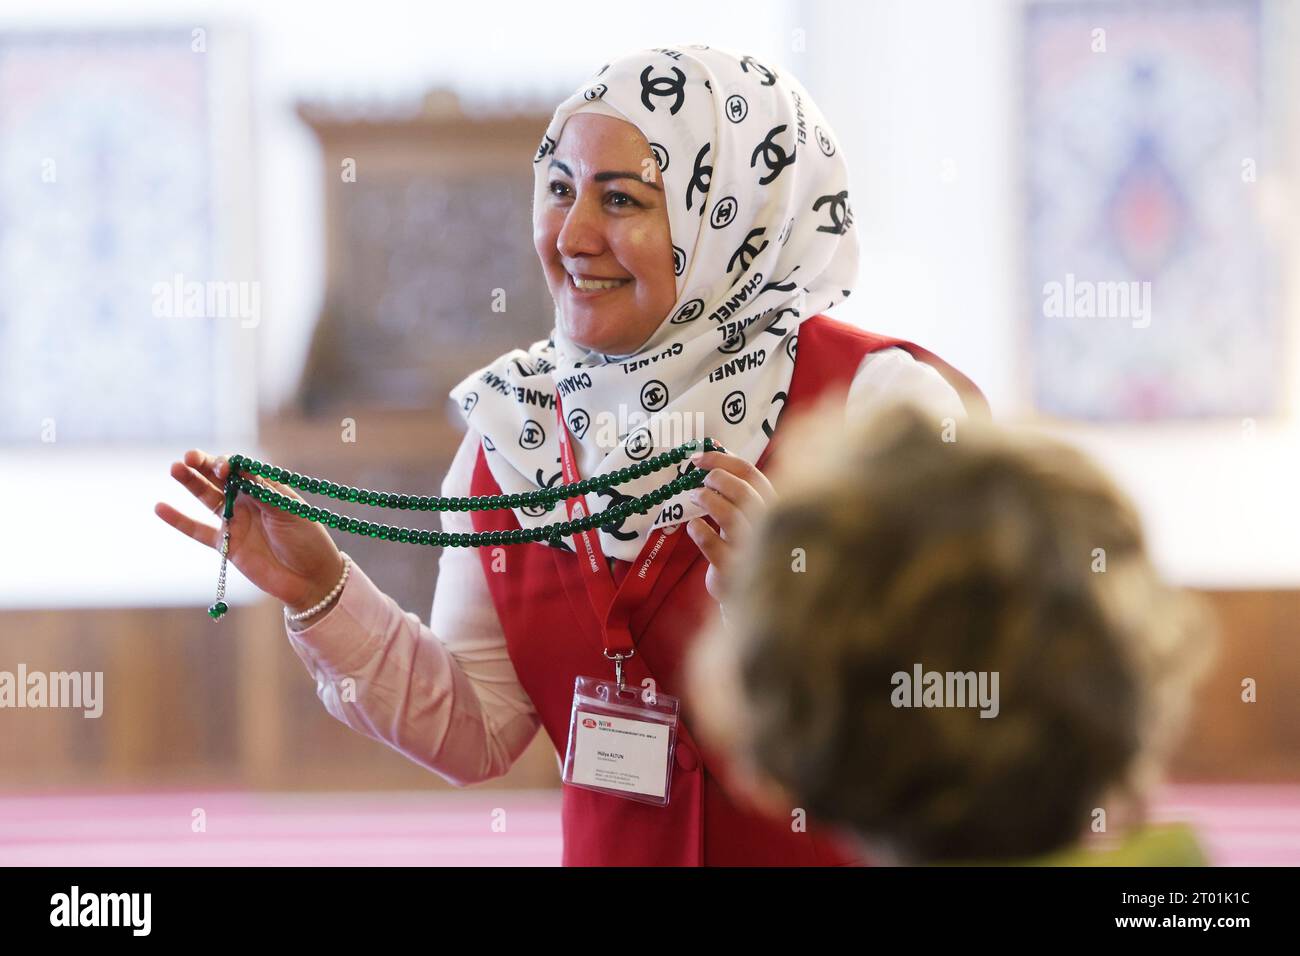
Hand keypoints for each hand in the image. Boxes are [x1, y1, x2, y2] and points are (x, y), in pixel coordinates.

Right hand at [154, 449, 344, 612]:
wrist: (310, 579)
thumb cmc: (307, 540)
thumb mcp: (289, 512)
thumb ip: (263, 492)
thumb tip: (240, 466)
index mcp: (266, 488)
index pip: (241, 468)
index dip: (229, 464)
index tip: (223, 467)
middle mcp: (248, 501)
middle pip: (219, 478)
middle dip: (204, 465)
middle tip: (187, 457)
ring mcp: (235, 522)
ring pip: (206, 498)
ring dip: (190, 483)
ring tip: (175, 468)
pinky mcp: (226, 545)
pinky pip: (197, 531)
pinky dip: (179, 520)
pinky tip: (160, 507)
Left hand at [684, 448, 776, 609]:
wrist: (753, 595)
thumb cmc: (747, 546)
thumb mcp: (747, 515)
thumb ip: (736, 489)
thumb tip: (711, 449)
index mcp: (773, 506)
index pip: (752, 474)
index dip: (722, 460)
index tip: (698, 457)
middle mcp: (768, 526)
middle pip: (744, 491)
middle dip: (716, 479)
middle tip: (700, 480)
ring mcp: (752, 549)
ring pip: (730, 516)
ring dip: (706, 500)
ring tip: (694, 497)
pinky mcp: (734, 570)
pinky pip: (712, 545)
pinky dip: (698, 531)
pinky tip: (692, 526)